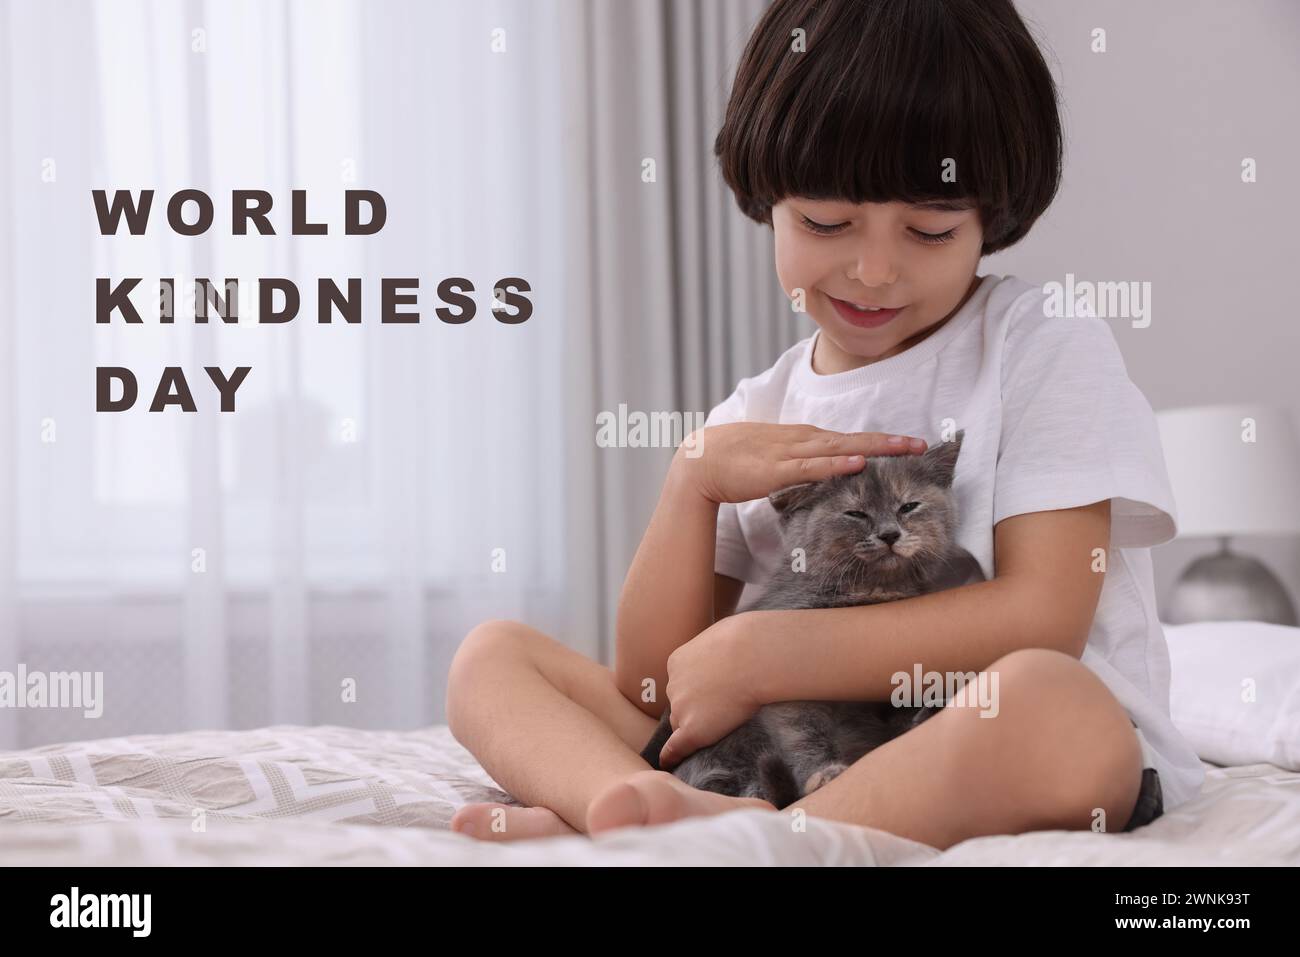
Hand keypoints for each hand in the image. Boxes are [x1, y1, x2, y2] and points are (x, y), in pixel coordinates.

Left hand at [656, 614, 765, 769]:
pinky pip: (677, 747)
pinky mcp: (693, 729)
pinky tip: (670, 762)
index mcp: (677, 662)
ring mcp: (681, 708)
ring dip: (696, 725)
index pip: (681, 684)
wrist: (755, 656)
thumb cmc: (748, 640)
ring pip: (682, 723)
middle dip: (694, 707)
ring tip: (722, 723)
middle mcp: (673, 686)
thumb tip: (725, 651)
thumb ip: (713, 650)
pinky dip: (673, 755)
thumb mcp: (721, 634)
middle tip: (720, 707)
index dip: (695, 690)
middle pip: (679, 704)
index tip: (709, 693)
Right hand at [674, 422, 926, 505]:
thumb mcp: (775, 459)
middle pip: (854, 439)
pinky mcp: (777, 469)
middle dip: (889, 442)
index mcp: (803, 438)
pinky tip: (857, 463)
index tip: (908, 444)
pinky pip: (812, 466)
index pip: (848, 438)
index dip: (879, 441)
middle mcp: (803, 440)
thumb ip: (800, 463)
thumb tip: (821, 470)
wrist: (700, 460)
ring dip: (873, 448)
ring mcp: (791, 452)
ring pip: (840, 448)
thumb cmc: (734, 460)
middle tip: (923, 444)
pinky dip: (836, 464)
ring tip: (903, 448)